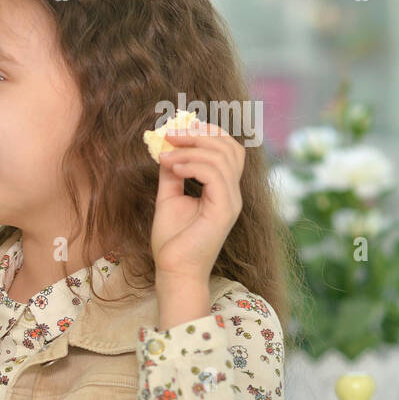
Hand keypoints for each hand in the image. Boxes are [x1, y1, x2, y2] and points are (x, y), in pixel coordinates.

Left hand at [152, 122, 245, 281]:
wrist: (173, 270)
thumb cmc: (172, 240)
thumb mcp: (169, 198)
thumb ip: (172, 174)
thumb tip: (168, 150)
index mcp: (223, 189)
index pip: (228, 149)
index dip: (207, 132)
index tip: (178, 129)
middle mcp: (232, 193)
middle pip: (229, 147)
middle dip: (199, 134)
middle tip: (170, 134)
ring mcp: (231, 201)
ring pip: (221, 157)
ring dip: (190, 150)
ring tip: (166, 157)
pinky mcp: (224, 210)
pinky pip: (214, 175)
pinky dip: (192, 165)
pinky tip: (172, 168)